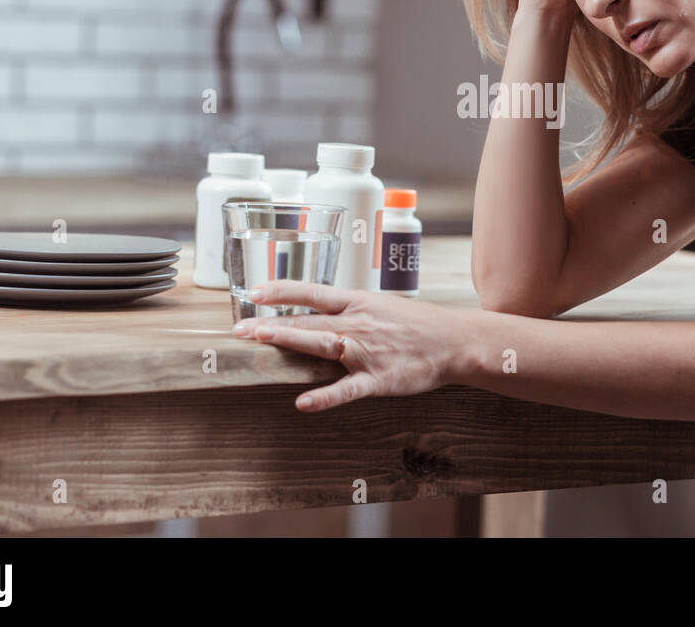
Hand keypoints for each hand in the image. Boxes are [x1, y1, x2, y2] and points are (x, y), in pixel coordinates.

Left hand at [231, 282, 473, 411]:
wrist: (454, 341)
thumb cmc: (418, 324)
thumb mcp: (382, 306)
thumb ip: (350, 310)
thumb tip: (319, 310)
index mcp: (359, 303)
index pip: (313, 292)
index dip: (282, 291)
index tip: (254, 291)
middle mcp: (359, 323)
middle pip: (309, 319)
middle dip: (272, 322)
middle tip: (240, 326)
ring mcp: (367, 351)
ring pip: (322, 344)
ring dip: (290, 340)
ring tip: (260, 340)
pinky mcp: (379, 379)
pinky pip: (347, 389)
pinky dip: (325, 397)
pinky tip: (303, 403)